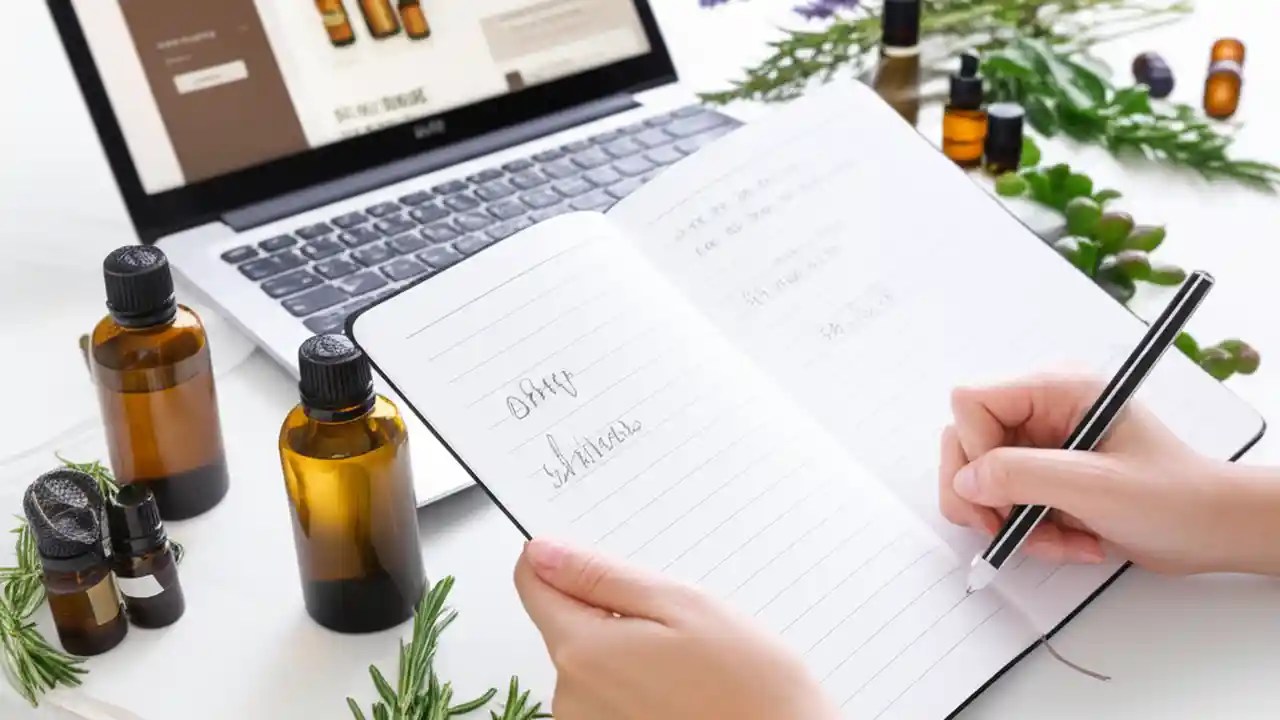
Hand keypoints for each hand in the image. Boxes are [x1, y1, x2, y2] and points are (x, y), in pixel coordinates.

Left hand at [513, 538, 839, 719]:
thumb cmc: (749, 688)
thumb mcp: (683, 606)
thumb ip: (602, 577)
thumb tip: (543, 552)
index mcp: (583, 651)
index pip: (532, 582)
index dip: (561, 561)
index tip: (600, 565)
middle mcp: (569, 697)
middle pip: (568, 623)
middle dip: (613, 611)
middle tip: (677, 625)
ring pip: (592, 660)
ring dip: (630, 651)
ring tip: (690, 665)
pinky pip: (609, 696)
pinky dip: (639, 686)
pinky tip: (683, 692)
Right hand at [938, 374, 1276, 574]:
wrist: (1212, 529)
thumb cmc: (1175, 498)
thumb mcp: (1096, 487)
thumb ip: (1023, 476)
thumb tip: (964, 481)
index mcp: (1058, 388)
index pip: (972, 402)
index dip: (973, 449)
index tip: (1001, 493)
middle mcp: (1043, 408)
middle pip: (965, 440)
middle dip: (983, 495)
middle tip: (1008, 530)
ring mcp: (1041, 442)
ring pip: (980, 478)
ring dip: (1009, 521)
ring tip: (1056, 541)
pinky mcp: (1044, 474)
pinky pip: (1004, 502)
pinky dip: (1026, 531)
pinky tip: (1069, 540)